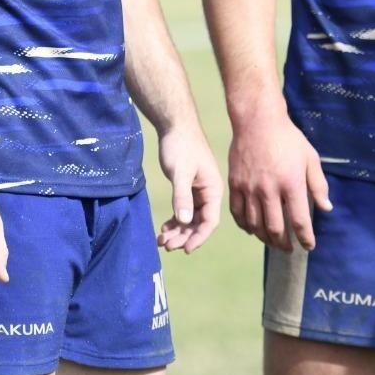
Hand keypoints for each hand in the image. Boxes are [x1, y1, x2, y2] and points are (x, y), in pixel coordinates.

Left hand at [156, 126, 222, 253]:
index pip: (210, 221)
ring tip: (161, 240)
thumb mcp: (180, 172)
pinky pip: (183, 210)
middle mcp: (208, 193)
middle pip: (198, 223)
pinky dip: (174, 220)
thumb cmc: (180, 145)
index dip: (199, 237)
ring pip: (189, 218)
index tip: (185, 249)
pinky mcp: (187, 187)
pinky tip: (164, 228)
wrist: (175, 125)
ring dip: (177, 231)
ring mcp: (198, 191)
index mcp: (213, 190)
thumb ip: (182, 196)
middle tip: (166, 245)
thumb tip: (184, 222)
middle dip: (184, 236)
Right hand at [227, 108, 331, 251]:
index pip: (299, 221)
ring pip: (255, 225)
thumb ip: (318, 185)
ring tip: (272, 242)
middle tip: (289, 248)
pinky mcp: (235, 185)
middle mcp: (269, 191)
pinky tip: (252, 229)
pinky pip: (238, 213)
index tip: (308, 246)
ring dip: (265, 238)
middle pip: (275, 229)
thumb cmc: (288, 139)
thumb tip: (326, 208)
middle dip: (284, 244)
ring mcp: (249, 189)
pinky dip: (245, 226)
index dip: (305, 238)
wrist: (257, 121)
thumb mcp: (310, 158)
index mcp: (291, 184)